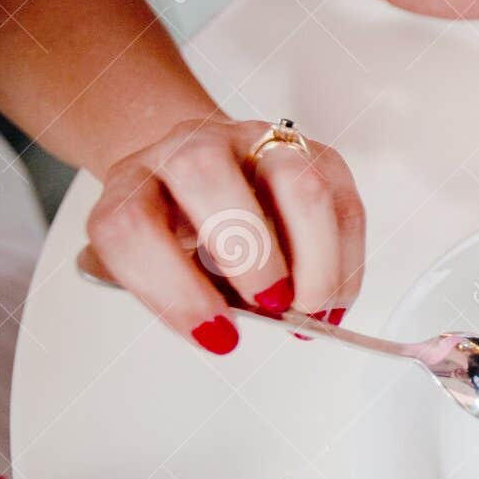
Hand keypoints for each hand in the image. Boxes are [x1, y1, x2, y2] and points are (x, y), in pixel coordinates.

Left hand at [86, 117, 364, 353]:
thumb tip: (232, 329)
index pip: (132, 226)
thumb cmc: (183, 233)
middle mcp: (189, 149)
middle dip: (250, 255)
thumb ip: (190, 294)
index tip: (218, 335)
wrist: (201, 173)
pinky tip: (333, 295)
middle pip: (205, 177)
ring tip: (313, 304)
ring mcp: (255, 143)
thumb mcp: (165, 267)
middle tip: (273, 306)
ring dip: (314, 256)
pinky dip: (346, 261)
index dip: (174, 289)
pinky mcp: (312, 154)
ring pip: (295, 182)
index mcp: (133, 183)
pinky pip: (342, 203)